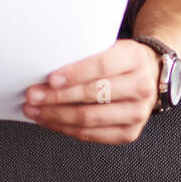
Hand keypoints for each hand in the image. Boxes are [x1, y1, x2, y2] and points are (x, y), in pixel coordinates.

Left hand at [20, 39, 160, 143]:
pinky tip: (48, 121)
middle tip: (32, 95)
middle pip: (93, 95)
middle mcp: (141, 87)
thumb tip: (45, 68)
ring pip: (89, 118)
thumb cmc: (119, 60)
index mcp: (135, 58)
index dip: (75, 73)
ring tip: (33, 110)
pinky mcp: (129, 133)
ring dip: (55, 115)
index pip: (102, 66)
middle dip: (57, 97)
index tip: (50, 79)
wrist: (149, 75)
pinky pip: (91, 135)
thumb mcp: (109, 46)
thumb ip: (85, 54)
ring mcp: (137, 113)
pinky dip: (65, 128)